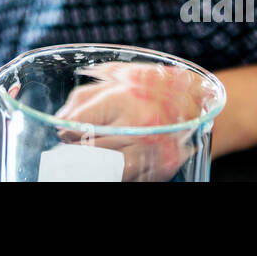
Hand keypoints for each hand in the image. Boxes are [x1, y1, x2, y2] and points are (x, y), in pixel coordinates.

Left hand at [53, 62, 211, 181]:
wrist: (195, 102)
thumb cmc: (150, 87)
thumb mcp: (117, 79)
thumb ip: (86, 95)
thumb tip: (61, 118)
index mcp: (125, 100)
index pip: (80, 122)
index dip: (66, 128)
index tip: (63, 129)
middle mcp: (140, 127)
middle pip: (89, 147)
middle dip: (75, 146)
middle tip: (72, 142)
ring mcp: (152, 152)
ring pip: (106, 167)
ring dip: (91, 163)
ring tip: (86, 154)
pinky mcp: (161, 169)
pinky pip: (127, 177)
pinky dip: (114, 171)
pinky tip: (108, 163)